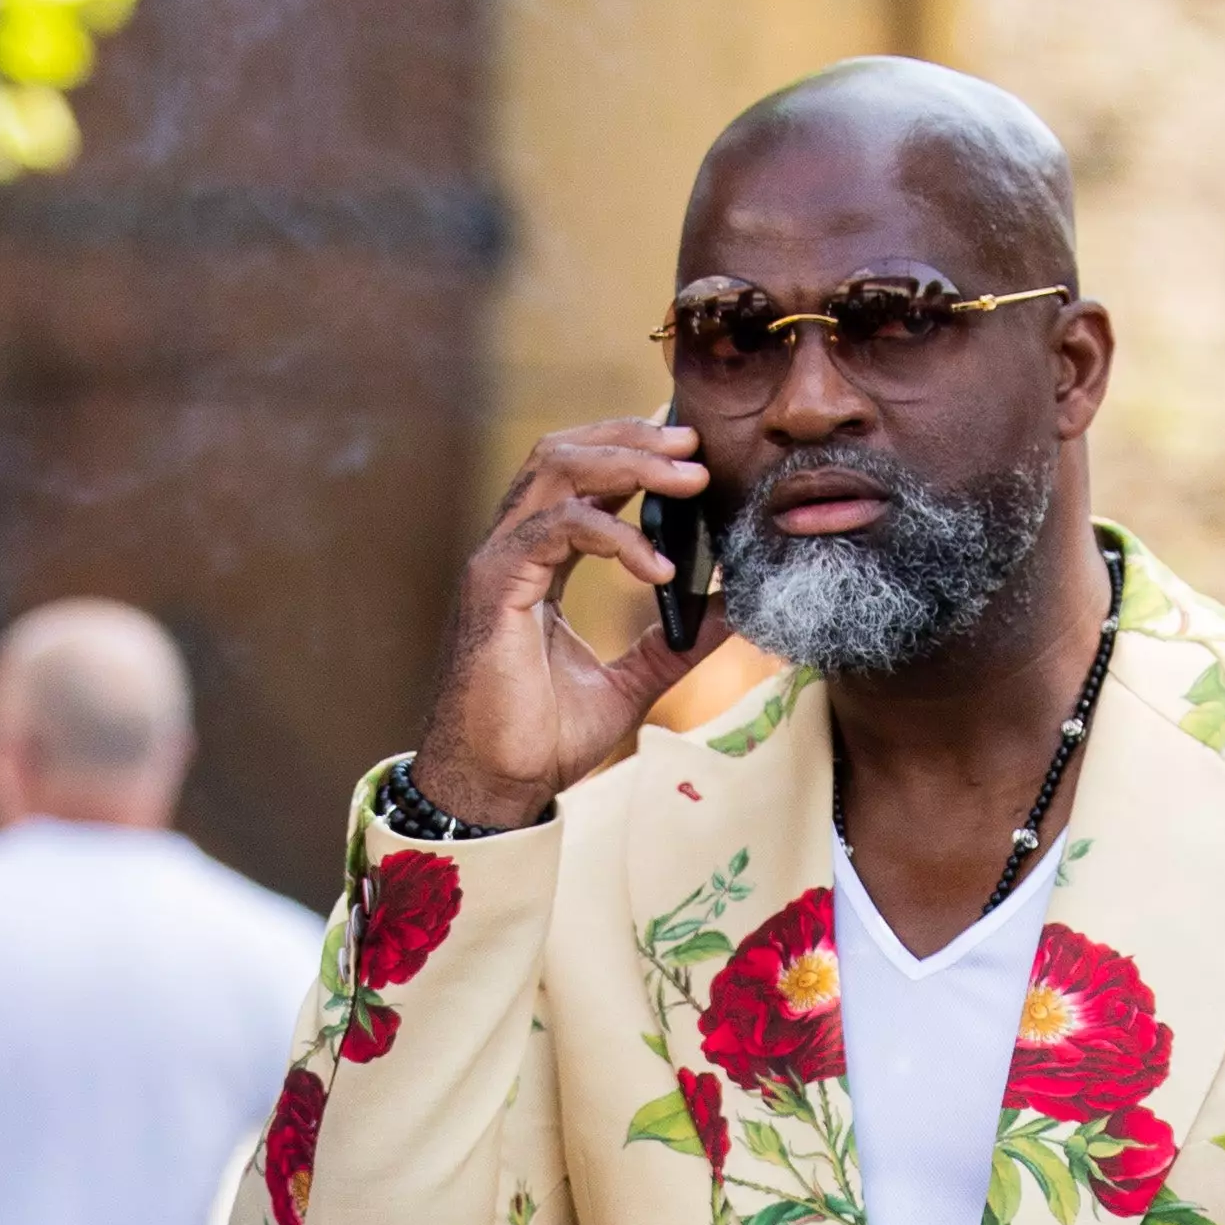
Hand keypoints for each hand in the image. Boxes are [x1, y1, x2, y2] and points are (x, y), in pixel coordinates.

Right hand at [414, 418, 719, 828]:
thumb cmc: (543, 738)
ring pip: (558, 469)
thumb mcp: (631, 682)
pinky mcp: (495, 586)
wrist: (497, 784)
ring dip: (629, 464)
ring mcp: (499, 561)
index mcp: (539, 562)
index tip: (691, 454)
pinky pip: (557, 528)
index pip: (581, 479)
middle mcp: (514, 549)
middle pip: (567, 453)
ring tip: (689, 480)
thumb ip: (675, 641)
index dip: (633, 454)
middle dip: (634, 440)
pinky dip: (616, 536)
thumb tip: (729, 609)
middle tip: (694, 447)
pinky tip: (659, 566)